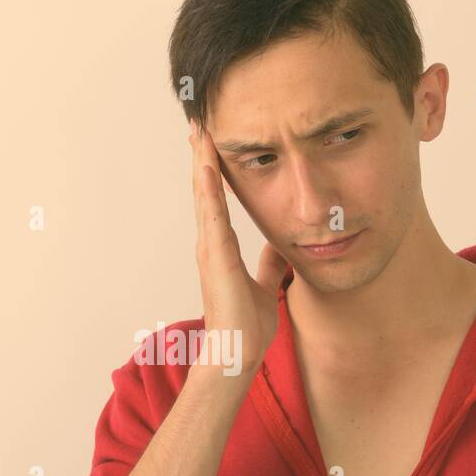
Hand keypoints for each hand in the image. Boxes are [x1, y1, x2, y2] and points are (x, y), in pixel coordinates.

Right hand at [188, 118, 286, 377]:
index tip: (211, 143)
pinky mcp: (216, 257)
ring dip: (201, 162)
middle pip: (204, 189)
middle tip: (198, 122)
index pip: (217, 199)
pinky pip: (212, 216)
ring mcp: (210, 248)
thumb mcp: (265, 285)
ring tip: (198, 130)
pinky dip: (208, 189)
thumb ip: (268, 264)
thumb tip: (278, 246)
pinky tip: (206, 165)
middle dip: (201, 155)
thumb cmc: (247, 327)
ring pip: (204, 195)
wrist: (237, 353)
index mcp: (222, 248)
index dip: (214, 170)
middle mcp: (211, 243)